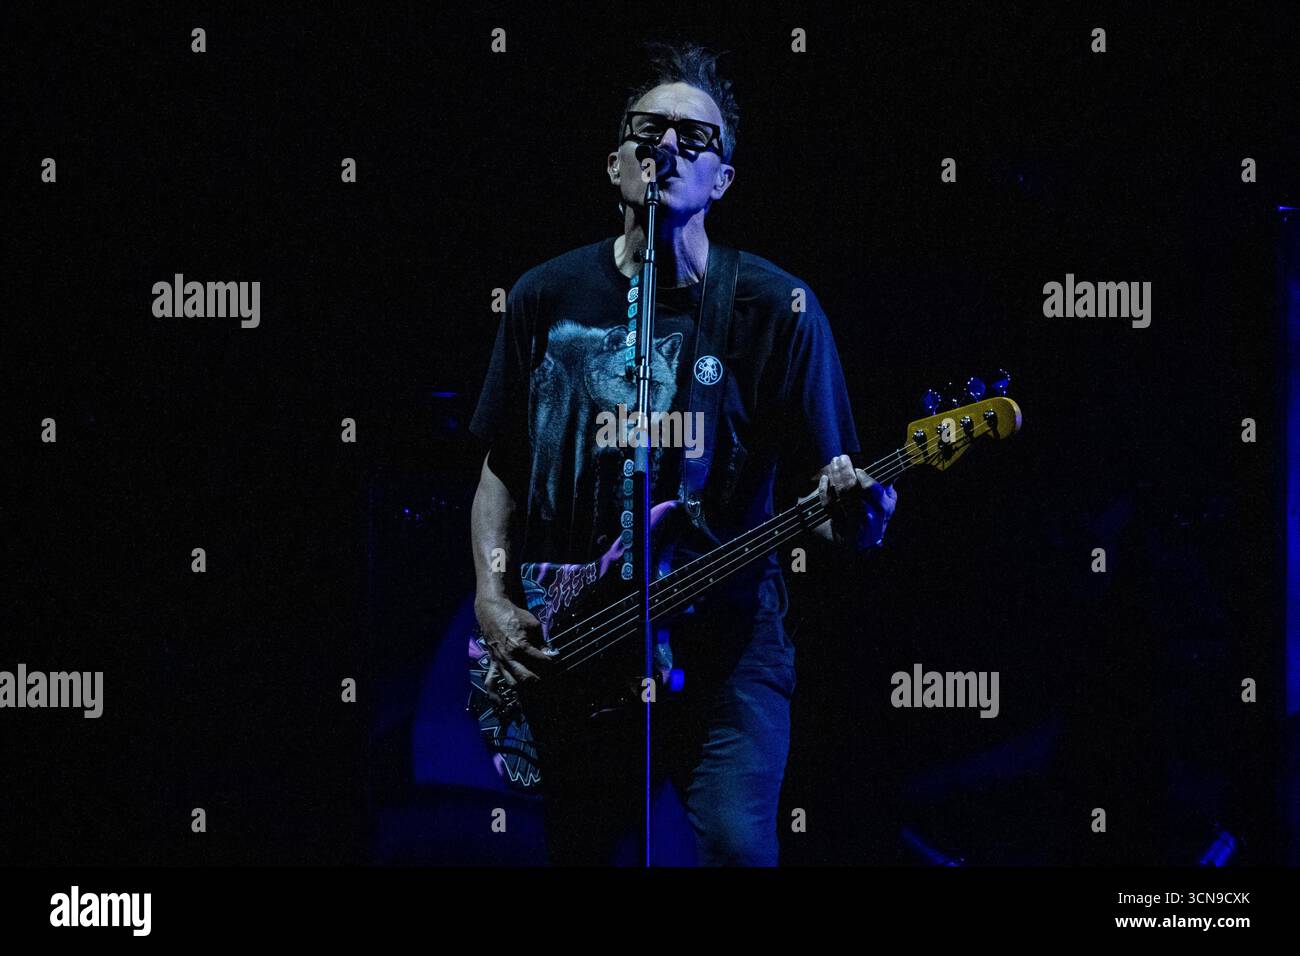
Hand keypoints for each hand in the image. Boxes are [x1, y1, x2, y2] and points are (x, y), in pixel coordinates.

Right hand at [473, 593, 553, 707]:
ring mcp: (500, 662)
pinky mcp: (493, 663)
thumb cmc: (515, 615)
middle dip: (543, 685)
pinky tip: (501, 705)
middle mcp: (510, 658)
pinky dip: (495, 695)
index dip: (554, 667)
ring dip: (526, 691)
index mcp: (521, 647)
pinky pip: (491, 682)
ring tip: (539, 697)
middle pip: (529, 678)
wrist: (492, 609)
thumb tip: (551, 654)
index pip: (543, 663)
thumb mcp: (534, 625)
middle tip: (554, 689)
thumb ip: (542, 642)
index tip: (561, 669)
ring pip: (514, 683)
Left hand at [816, 453, 897, 549]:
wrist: (864, 544)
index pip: (872, 489)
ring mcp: (851, 523)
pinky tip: (825, 479)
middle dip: (844, 470)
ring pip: (839, 496)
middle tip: (840, 458)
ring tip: (834, 463)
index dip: (863, 477)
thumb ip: (887, 486)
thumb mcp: (887, 503)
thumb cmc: (876, 516)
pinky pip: (829, 506)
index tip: (857, 469)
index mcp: (883, 508)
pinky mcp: (837, 526)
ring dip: (835, 476)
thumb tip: (892, 469)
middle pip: (851, 490)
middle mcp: (868, 517)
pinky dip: (825, 490)